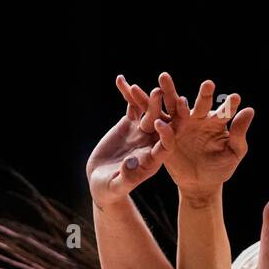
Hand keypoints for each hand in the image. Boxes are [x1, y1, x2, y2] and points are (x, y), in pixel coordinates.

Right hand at [86, 75, 166, 207]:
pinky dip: (127, 93)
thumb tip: (131, 163)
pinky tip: (120, 79)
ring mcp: (143, 130)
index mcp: (155, 158)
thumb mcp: (118, 186)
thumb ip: (127, 176)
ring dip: (145, 98)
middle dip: (162, 109)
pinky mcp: (131, 122)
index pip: (166, 144)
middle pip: (162, 123)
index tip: (159, 125)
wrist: (102, 180)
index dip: (165, 134)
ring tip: (138, 87)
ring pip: (148, 111)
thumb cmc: (111, 189)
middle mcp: (153, 142)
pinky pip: (131, 105)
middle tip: (161, 93)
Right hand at [152, 72, 252, 197]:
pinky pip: (158, 123)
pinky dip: (151, 111)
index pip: (225, 111)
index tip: (236, 98)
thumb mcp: (233, 152)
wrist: (200, 183)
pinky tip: (147, 99)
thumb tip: (250, 110)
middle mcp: (198, 118)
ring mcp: (180, 124)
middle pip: (200, 103)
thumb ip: (239, 133)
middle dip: (203, 94)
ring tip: (164, 76)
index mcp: (216, 121)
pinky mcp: (165, 133)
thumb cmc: (221, 167)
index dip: (230, 105)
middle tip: (208, 84)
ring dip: (169, 91)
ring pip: (174, 105)